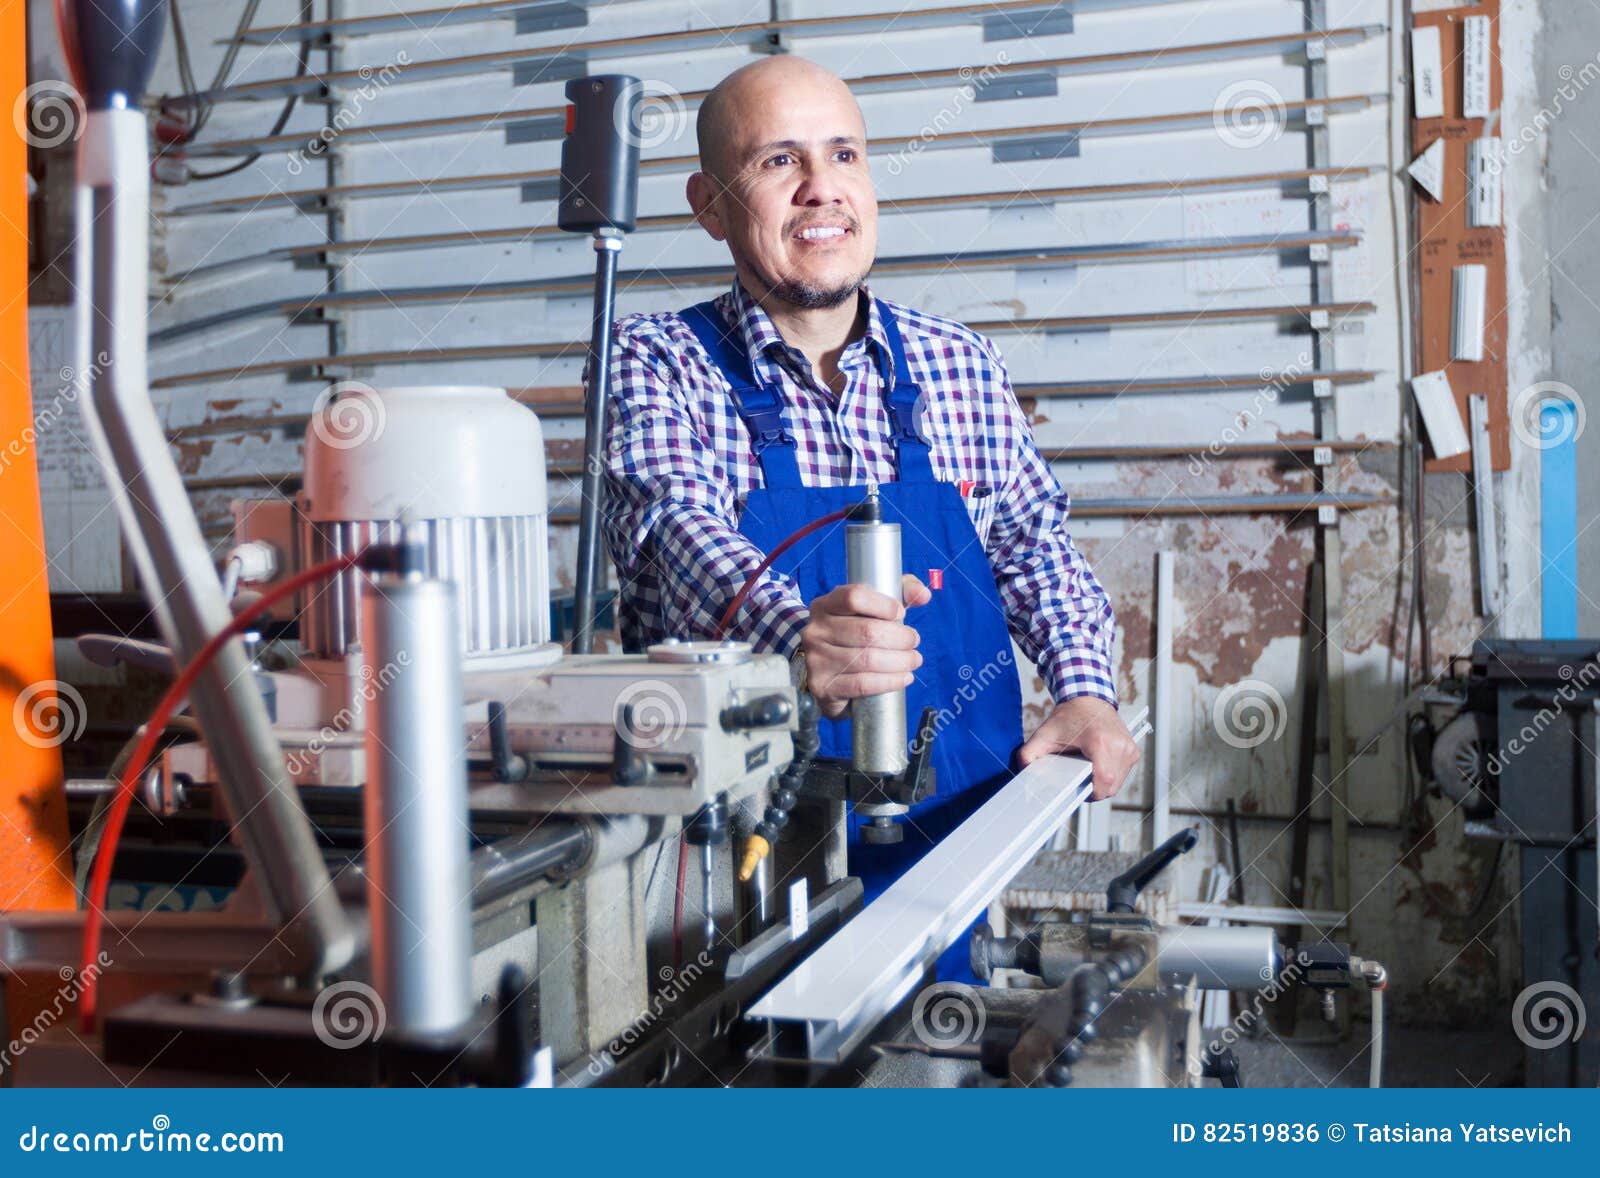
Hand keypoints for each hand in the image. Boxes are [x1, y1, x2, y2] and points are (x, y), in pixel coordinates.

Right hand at [801, 575, 930, 719]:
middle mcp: (815, 631)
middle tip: (914, 641)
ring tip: (914, 660)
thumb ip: (899, 592)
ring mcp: (816, 660)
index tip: (901, 614)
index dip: (885, 605)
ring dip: (900, 661)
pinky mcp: (822, 686)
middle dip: (901, 637)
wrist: (825, 672)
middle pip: (867, 631)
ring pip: (868, 660)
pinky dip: (890, 681)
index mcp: (824, 605)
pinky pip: (862, 684)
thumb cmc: (853, 634)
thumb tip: (923, 595)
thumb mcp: (871, 607)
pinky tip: (905, 678)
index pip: (854, 597)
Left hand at [1017, 696, 1139, 799]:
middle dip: (1095, 790)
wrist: (1088, 698)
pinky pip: (1123, 773)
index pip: (1104, 782)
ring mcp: (1129, 748)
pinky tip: (1098, 765)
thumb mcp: (1044, 734)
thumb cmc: (1070, 716)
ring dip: (1103, 783)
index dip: (1092, 794)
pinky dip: (1111, 775)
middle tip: (1080, 780)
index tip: (1080, 791)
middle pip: (1111, 786)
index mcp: (1100, 742)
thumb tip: (1022, 771)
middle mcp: (1119, 745)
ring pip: (1118, 782)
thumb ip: (1029, 754)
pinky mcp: (1133, 750)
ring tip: (1088, 771)